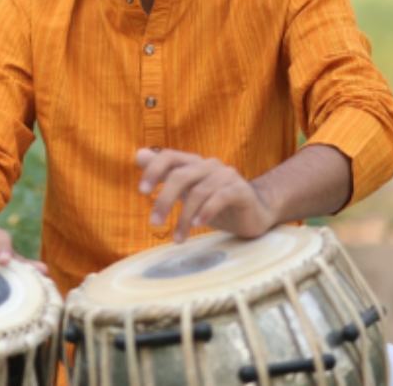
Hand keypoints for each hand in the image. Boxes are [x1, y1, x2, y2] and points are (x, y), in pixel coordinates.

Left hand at [136, 147, 275, 242]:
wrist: (254, 214)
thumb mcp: (187, 190)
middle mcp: (209, 165)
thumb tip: (139, 154)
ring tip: (178, 238)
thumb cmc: (215, 202)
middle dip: (164, 200)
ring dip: (184, 217)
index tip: (142, 192)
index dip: (153, 170)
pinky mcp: (241, 190)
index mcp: (193, 163)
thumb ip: (165, 174)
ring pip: (199, 192)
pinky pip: (221, 197)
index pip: (168, 156)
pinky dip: (207, 211)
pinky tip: (197, 225)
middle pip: (180, 176)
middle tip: (154, 223)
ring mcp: (227, 176)